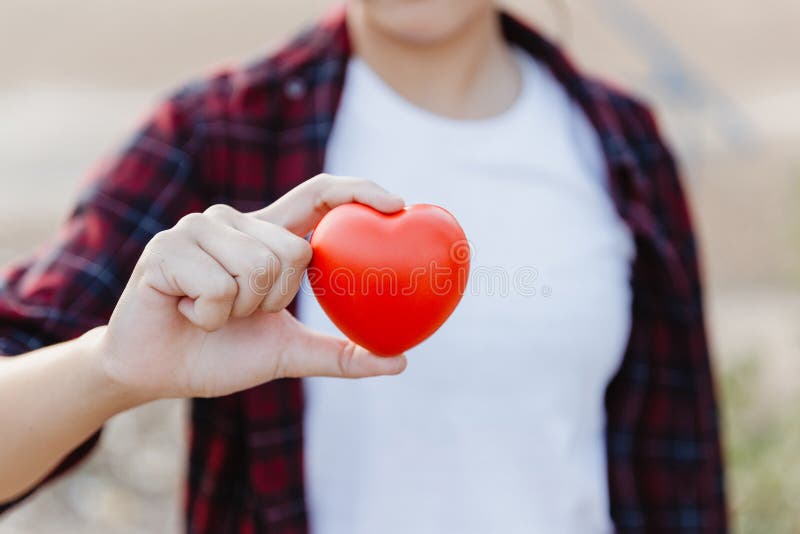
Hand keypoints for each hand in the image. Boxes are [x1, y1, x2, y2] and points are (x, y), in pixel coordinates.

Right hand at [96, 174, 406, 400]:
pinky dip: (208, 317)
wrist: (155, 371)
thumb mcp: (288, 353)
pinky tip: (184, 311)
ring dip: (238, 311)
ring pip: (256, 268)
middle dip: (273, 300)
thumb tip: (399, 361)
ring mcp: (198, 228)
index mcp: (267, 235)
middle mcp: (235, 220)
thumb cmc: (221, 354)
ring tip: (208, 311)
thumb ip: (339, 354)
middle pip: (293, 252)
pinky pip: (218, 287)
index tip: (398, 204)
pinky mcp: (166, 246)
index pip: (319, 195)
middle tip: (240, 312)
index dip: (358, 191)